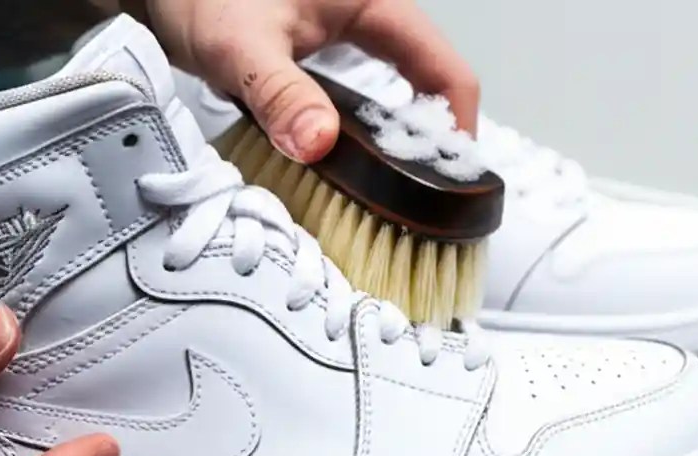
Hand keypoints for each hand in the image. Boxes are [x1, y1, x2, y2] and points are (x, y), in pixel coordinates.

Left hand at [148, 0, 479, 162]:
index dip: (458, 126)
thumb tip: (318, 143)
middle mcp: (375, 16)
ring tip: (393, 186)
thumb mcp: (240, 46)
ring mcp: (354, 32)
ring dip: (404, 136)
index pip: (447, 70)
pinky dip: (373, 128)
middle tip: (422, 194)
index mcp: (376, 3)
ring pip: (404, 88)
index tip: (449, 178)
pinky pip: (373, 91)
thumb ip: (280, 93)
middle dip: (433, 137)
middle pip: (433, 82)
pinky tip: (354, 160)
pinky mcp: (329, 50)